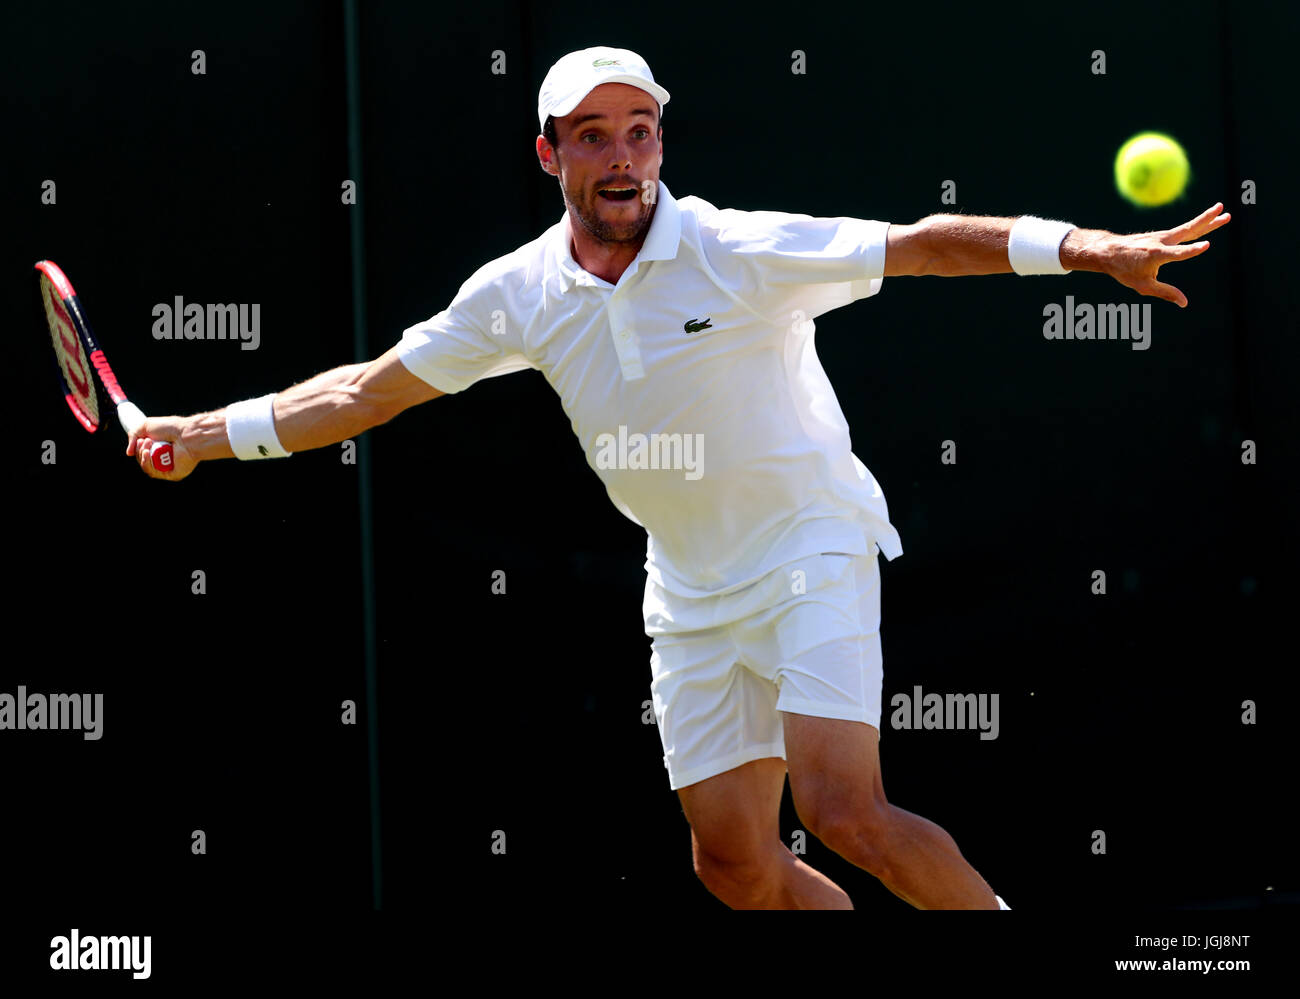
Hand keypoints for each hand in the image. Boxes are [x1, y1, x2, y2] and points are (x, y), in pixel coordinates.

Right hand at [126, 416, 198, 480]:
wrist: (186, 433)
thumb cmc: (169, 427)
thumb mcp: (145, 426)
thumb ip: (132, 436)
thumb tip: (129, 453)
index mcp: (159, 448)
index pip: (143, 454)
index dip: (138, 448)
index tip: (141, 439)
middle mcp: (164, 459)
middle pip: (143, 461)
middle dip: (141, 451)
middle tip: (146, 440)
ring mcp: (168, 467)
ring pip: (147, 468)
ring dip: (143, 456)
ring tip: (148, 444)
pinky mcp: (173, 474)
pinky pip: (155, 473)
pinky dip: (148, 464)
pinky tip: (148, 454)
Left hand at [1096, 202, 1231, 307]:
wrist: (1109, 252)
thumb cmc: (1124, 270)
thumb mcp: (1143, 286)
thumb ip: (1165, 292)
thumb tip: (1184, 303)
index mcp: (1156, 254)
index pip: (1178, 253)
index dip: (1192, 250)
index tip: (1207, 245)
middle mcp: (1161, 241)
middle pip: (1188, 230)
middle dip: (1206, 221)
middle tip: (1224, 211)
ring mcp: (1162, 236)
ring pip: (1187, 227)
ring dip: (1206, 219)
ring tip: (1222, 210)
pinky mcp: (1162, 235)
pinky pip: (1181, 230)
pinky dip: (1195, 226)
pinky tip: (1206, 222)